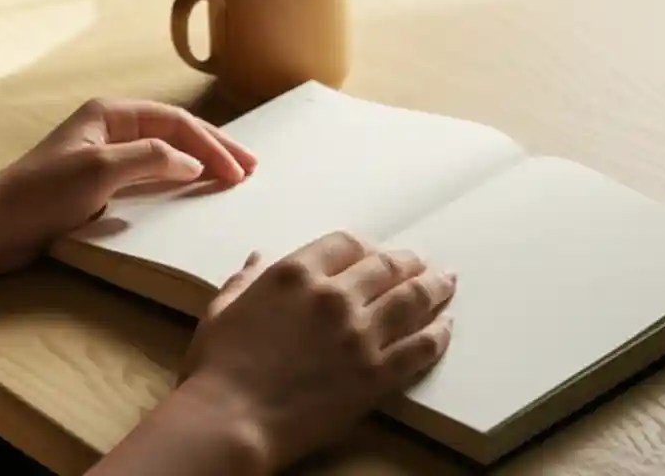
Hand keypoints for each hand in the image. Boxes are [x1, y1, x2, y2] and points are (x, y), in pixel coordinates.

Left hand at [0, 98, 256, 273]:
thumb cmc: (40, 194)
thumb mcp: (101, 170)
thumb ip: (151, 159)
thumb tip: (191, 162)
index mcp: (111, 114)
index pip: (176, 123)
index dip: (211, 145)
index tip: (239, 172)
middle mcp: (111, 128)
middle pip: (176, 131)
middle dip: (215, 147)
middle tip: (250, 167)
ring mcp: (106, 154)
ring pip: (167, 151)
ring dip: (201, 161)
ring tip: (233, 174)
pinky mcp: (99, 182)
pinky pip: (151, 173)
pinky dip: (178, 178)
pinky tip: (193, 187)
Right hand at [180, 232, 456, 470]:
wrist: (231, 420)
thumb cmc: (217, 368)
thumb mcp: (222, 310)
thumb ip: (246, 280)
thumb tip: (258, 259)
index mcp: (296, 274)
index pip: (346, 244)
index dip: (366, 246)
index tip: (375, 253)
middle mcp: (334, 296)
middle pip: (386, 266)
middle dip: (408, 262)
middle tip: (421, 263)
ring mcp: (360, 335)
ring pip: (412, 299)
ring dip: (434, 287)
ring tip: (447, 282)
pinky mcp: (376, 374)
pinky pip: (419, 347)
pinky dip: (438, 334)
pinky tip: (446, 326)